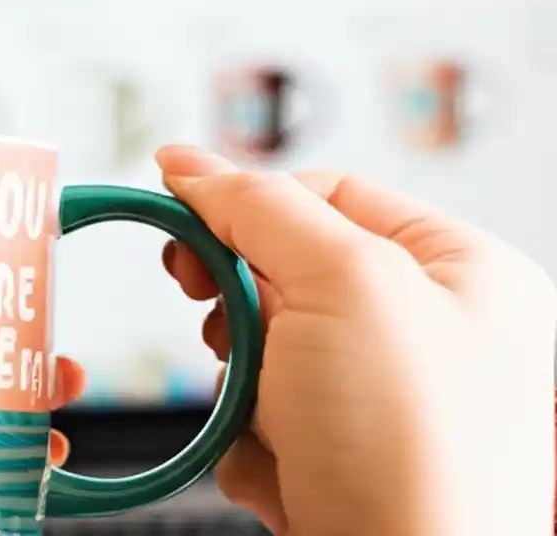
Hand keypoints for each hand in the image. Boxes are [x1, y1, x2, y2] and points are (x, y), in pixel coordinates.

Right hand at [157, 145, 555, 535]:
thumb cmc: (421, 456)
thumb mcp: (345, 287)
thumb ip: (262, 209)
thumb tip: (192, 165)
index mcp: (462, 273)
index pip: (329, 195)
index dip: (246, 203)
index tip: (175, 211)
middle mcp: (429, 336)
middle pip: (285, 276)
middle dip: (242, 311)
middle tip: (223, 327)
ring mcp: (383, 406)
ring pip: (262, 353)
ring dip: (243, 388)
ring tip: (272, 421)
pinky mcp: (341, 462)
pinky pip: (260, 421)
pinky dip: (249, 443)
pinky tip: (285, 471)